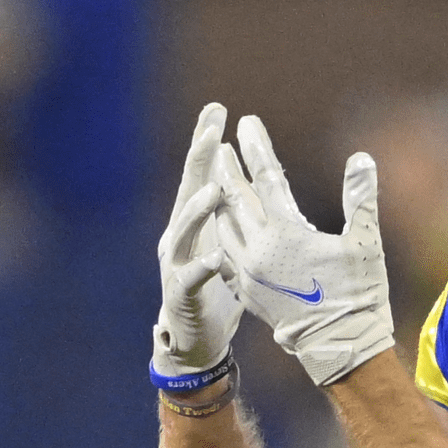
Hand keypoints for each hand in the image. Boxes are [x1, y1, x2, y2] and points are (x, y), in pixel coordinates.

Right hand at [151, 103, 243, 386]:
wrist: (195, 338)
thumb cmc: (216, 286)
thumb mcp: (233, 243)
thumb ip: (244, 213)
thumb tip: (270, 182)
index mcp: (200, 220)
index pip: (205, 171)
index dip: (207, 141)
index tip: (218, 108)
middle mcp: (182, 235)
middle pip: (190, 189)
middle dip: (198, 160)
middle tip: (210, 132)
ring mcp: (177, 263)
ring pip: (184, 230)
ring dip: (199, 210)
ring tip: (215, 190)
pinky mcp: (181, 293)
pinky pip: (191, 277)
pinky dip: (203, 266)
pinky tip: (217, 257)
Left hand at [213, 114, 393, 385]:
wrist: (340, 345)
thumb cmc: (358, 293)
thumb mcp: (365, 242)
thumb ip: (361, 197)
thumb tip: (361, 158)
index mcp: (286, 233)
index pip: (267, 179)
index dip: (258, 148)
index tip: (248, 123)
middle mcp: (259, 250)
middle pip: (236, 199)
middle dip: (228, 169)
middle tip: (219, 144)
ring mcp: (249, 273)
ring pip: (225, 227)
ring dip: (220, 200)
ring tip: (216, 181)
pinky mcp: (248, 291)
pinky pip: (225, 255)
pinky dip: (221, 234)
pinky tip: (221, 229)